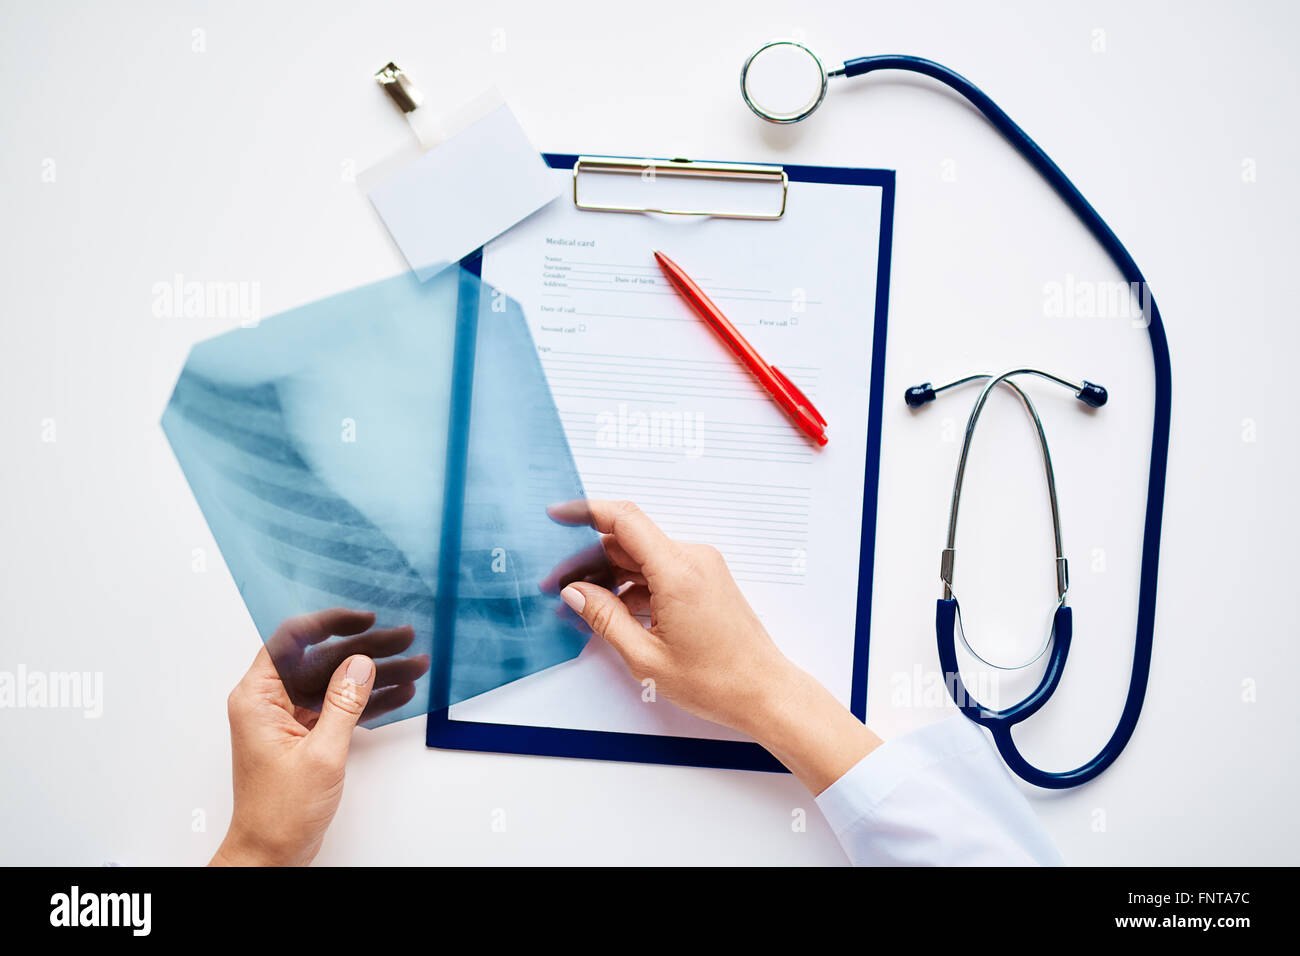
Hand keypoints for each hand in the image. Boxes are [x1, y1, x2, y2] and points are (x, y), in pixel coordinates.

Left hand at [210, 608, 427, 865]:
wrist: (272, 853)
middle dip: (367, 649)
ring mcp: (290, 718)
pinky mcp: (307, 735)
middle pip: (323, 659)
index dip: (331, 623)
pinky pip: (340, 707)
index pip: (292, 640)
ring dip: (377, 675)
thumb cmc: (279, 812)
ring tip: (414, 665)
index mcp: (258, 697)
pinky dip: (369, 702)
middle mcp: (270, 702)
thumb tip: (360, 663)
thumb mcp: (320, 754)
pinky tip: (399, 693)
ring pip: (337, 682)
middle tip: (404, 640)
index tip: (365, 619)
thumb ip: (343, 703)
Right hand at [552, 500, 880, 792]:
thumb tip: (575, 593)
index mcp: (678, 571)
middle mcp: (692, 559)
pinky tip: (614, 611)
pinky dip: (634, 586)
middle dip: (590, 558)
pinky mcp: (705, 579)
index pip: (624, 520)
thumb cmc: (718, 680)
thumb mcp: (646, 656)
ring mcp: (701, 567)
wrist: (764, 692)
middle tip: (560, 583)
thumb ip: (604, 618)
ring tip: (583, 605)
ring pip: (642, 557)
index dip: (586, 511)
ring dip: (611, 575)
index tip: (558, 514)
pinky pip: (660, 570)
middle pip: (628, 540)